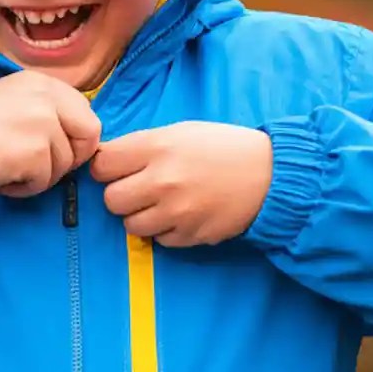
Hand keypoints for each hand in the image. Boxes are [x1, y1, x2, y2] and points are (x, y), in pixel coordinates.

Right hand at [0, 70, 101, 197]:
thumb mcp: (13, 101)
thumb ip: (46, 110)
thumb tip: (75, 137)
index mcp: (43, 83)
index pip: (87, 112)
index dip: (76, 138)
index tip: (55, 149)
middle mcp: (47, 97)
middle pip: (88, 137)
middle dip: (68, 158)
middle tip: (39, 166)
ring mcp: (43, 124)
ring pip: (64, 164)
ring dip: (39, 176)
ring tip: (8, 168)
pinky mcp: (34, 153)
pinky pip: (44, 182)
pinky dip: (23, 188)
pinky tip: (1, 177)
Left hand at [90, 121, 272, 246]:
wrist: (270, 174)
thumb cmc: (222, 147)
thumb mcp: (180, 131)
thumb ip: (142, 146)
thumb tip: (105, 161)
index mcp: (156, 148)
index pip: (102, 166)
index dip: (106, 168)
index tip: (116, 169)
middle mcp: (162, 181)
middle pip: (111, 200)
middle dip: (121, 194)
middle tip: (139, 188)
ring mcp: (177, 212)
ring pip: (131, 225)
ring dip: (141, 215)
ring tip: (162, 202)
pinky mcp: (191, 235)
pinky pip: (159, 240)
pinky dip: (166, 230)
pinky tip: (183, 214)